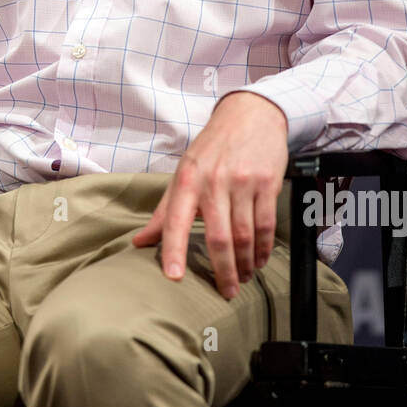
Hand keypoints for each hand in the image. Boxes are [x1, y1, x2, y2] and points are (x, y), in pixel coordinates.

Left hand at [131, 91, 288, 299]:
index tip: (173, 277)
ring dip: (245, 263)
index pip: (176, 221)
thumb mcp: (183, 173)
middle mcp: (213, 182)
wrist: (250, 115)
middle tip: (226, 292)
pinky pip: (266, 224)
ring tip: (243, 277)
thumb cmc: (211, 148)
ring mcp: (242, 182)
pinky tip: (259, 259)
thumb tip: (138, 242)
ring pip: (244, 235)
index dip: (174, 250)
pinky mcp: (267, 183)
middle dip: (223, 271)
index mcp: (187, 181)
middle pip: (218, 237)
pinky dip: (263, 248)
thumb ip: (164, 212)